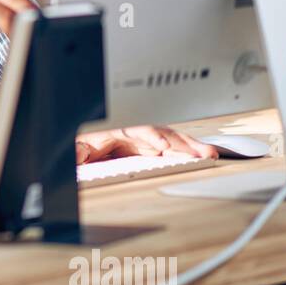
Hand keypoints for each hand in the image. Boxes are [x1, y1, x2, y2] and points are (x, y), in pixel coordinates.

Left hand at [76, 126, 217, 164]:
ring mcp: (143, 140)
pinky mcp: (148, 149)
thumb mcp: (76, 147)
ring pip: (171, 140)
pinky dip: (185, 152)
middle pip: (162, 133)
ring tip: (209, 154)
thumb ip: (79, 151)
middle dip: (182, 142)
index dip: (152, 135)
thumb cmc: (82, 144)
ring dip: (190, 147)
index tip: (163, 145)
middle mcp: (134, 132)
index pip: (138, 128)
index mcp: (116, 128)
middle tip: (201, 152)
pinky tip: (200, 156)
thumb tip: (78, 154)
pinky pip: (170, 148)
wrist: (81, 147)